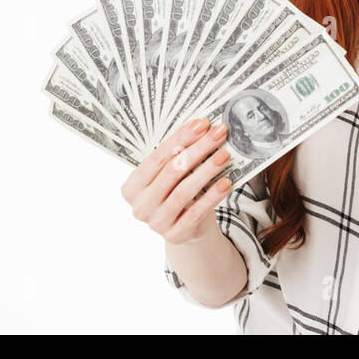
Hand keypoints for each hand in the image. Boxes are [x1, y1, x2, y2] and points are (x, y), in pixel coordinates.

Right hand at [120, 117, 233, 245]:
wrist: (187, 229)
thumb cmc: (177, 193)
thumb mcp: (171, 177)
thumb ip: (177, 157)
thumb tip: (203, 127)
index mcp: (132, 187)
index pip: (156, 158)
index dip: (180, 138)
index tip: (201, 124)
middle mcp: (140, 206)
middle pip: (171, 171)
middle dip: (198, 149)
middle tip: (218, 133)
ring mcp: (156, 223)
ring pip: (183, 191)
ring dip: (207, 170)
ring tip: (225, 155)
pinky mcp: (176, 235)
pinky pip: (197, 212)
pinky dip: (212, 196)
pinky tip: (226, 181)